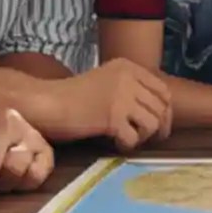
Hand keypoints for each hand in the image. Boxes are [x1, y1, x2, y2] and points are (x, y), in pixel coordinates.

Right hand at [38, 59, 171, 152]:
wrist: (46, 103)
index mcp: (128, 67)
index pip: (163, 90)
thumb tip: (162, 112)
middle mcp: (128, 78)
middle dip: (158, 128)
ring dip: (142, 137)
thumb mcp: (108, 82)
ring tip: (127, 139)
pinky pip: (134, 138)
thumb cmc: (73, 97)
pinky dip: (127, 145)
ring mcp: (121, 97)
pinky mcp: (112, 117)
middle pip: (161, 108)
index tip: (159, 125)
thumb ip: (132, 88)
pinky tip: (116, 144)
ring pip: (153, 123)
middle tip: (146, 139)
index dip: (165, 111)